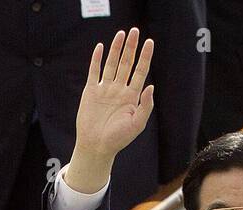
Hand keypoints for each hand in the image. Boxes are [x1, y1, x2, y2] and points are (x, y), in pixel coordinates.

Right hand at [66, 28, 154, 193]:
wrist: (97, 146)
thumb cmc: (119, 139)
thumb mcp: (137, 124)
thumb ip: (145, 105)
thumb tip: (151, 86)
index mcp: (132, 97)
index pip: (140, 72)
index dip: (145, 57)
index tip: (150, 43)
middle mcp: (119, 90)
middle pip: (127, 64)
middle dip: (131, 48)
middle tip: (135, 31)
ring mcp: (105, 89)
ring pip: (112, 64)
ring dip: (116, 49)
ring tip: (121, 34)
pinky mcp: (91, 91)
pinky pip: (94, 72)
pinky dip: (97, 59)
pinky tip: (101, 47)